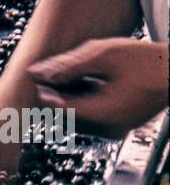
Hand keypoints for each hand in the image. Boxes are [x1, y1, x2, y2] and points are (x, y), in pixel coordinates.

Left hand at [30, 38, 168, 137]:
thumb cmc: (147, 60)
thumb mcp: (104, 54)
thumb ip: (70, 65)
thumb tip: (40, 73)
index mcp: (105, 114)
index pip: (60, 110)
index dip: (44, 92)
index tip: (37, 74)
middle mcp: (109, 129)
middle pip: (66, 117)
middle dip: (54, 95)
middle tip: (47, 72)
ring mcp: (115, 130)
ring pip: (76, 119)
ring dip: (66, 98)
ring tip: (66, 73)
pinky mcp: (119, 125)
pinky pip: (90, 118)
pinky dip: (81, 101)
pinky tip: (84, 80)